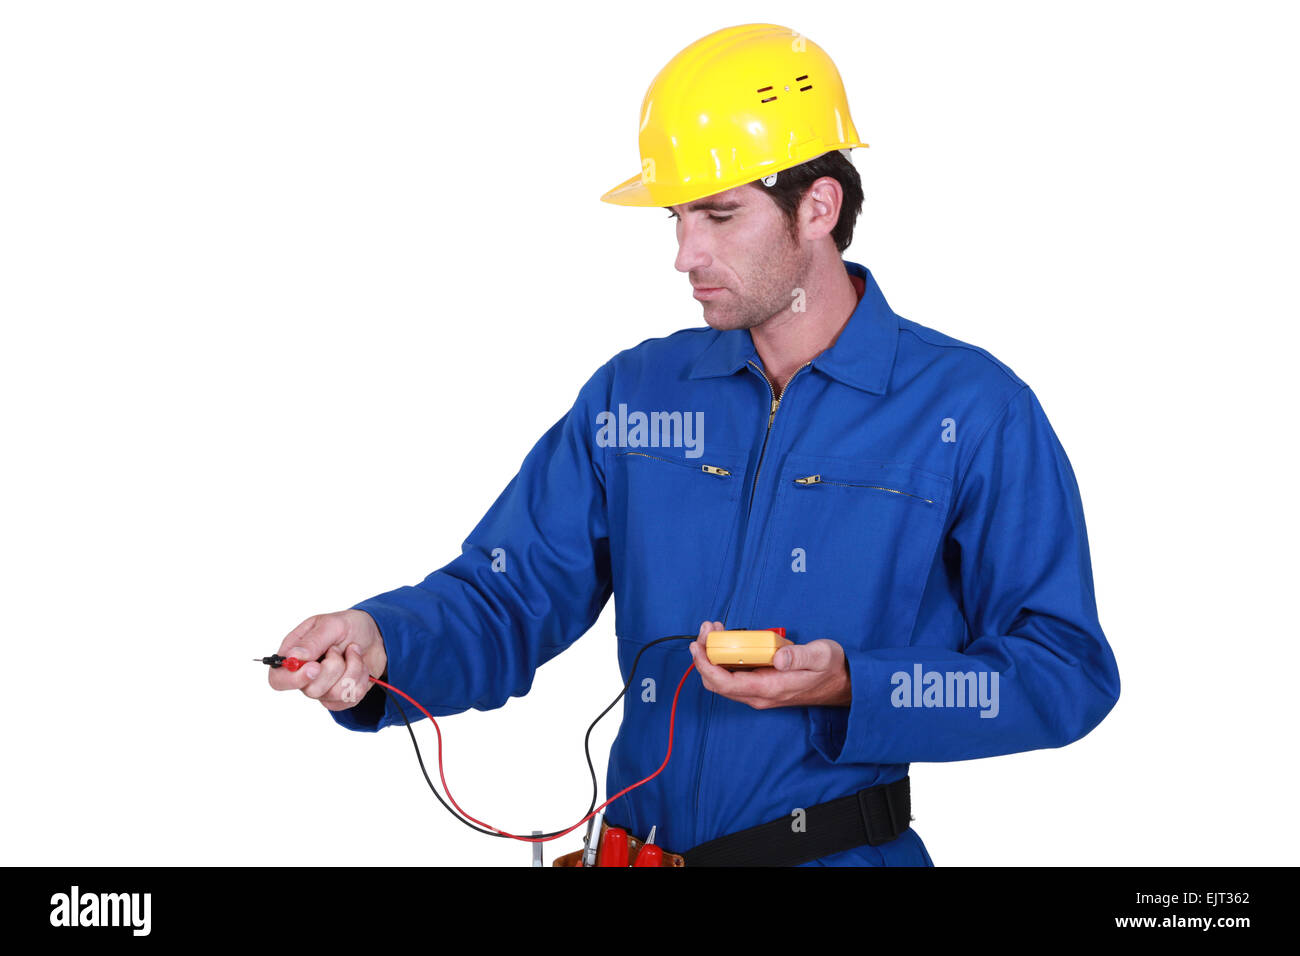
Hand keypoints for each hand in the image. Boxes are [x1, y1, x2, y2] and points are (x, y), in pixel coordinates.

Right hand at [268, 609, 387, 711]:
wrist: (375, 635)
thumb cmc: (349, 626)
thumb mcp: (332, 624)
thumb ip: (312, 641)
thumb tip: (293, 657)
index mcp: (294, 655)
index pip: (279, 679)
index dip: (293, 679)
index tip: (314, 668)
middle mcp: (305, 675)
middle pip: (311, 690)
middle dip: (334, 667)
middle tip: (339, 649)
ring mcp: (323, 688)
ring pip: (334, 694)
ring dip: (351, 669)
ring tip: (353, 651)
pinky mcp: (340, 696)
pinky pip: (350, 698)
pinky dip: (360, 678)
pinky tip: (359, 664)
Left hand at [688, 620, 851, 708]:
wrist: (843, 684)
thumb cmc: (831, 669)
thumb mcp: (821, 656)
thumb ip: (799, 655)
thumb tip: (778, 657)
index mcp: (770, 689)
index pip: (725, 683)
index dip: (705, 665)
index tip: (698, 645)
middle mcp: (760, 695)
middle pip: (717, 682)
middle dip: (705, 656)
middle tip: (707, 629)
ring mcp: (759, 692)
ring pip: (723, 679)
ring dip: (712, 656)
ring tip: (714, 630)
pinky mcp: (760, 686)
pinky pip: (733, 676)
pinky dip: (723, 658)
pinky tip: (726, 639)